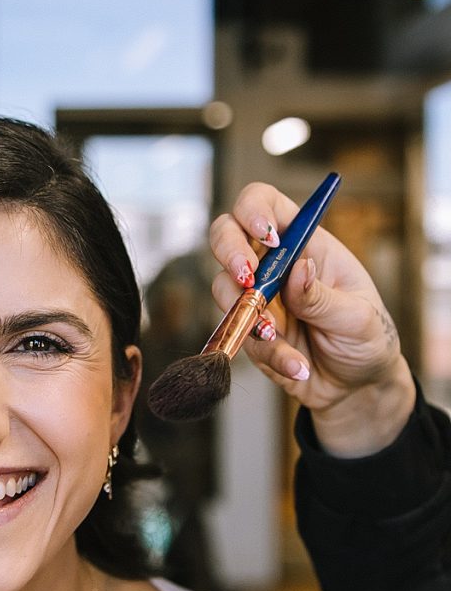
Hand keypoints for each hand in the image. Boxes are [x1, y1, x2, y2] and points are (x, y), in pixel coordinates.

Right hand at [209, 183, 415, 456]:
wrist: (355, 387)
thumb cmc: (366, 338)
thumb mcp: (358, 317)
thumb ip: (323, 297)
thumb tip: (297, 270)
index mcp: (305, 243)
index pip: (265, 203)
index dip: (254, 210)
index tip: (265, 237)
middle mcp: (273, 264)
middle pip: (225, 234)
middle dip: (229, 253)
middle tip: (247, 281)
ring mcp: (256, 297)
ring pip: (222, 287)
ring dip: (245, 313)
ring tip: (278, 337)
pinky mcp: (246, 332)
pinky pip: (238, 336)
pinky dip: (267, 354)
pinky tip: (297, 367)